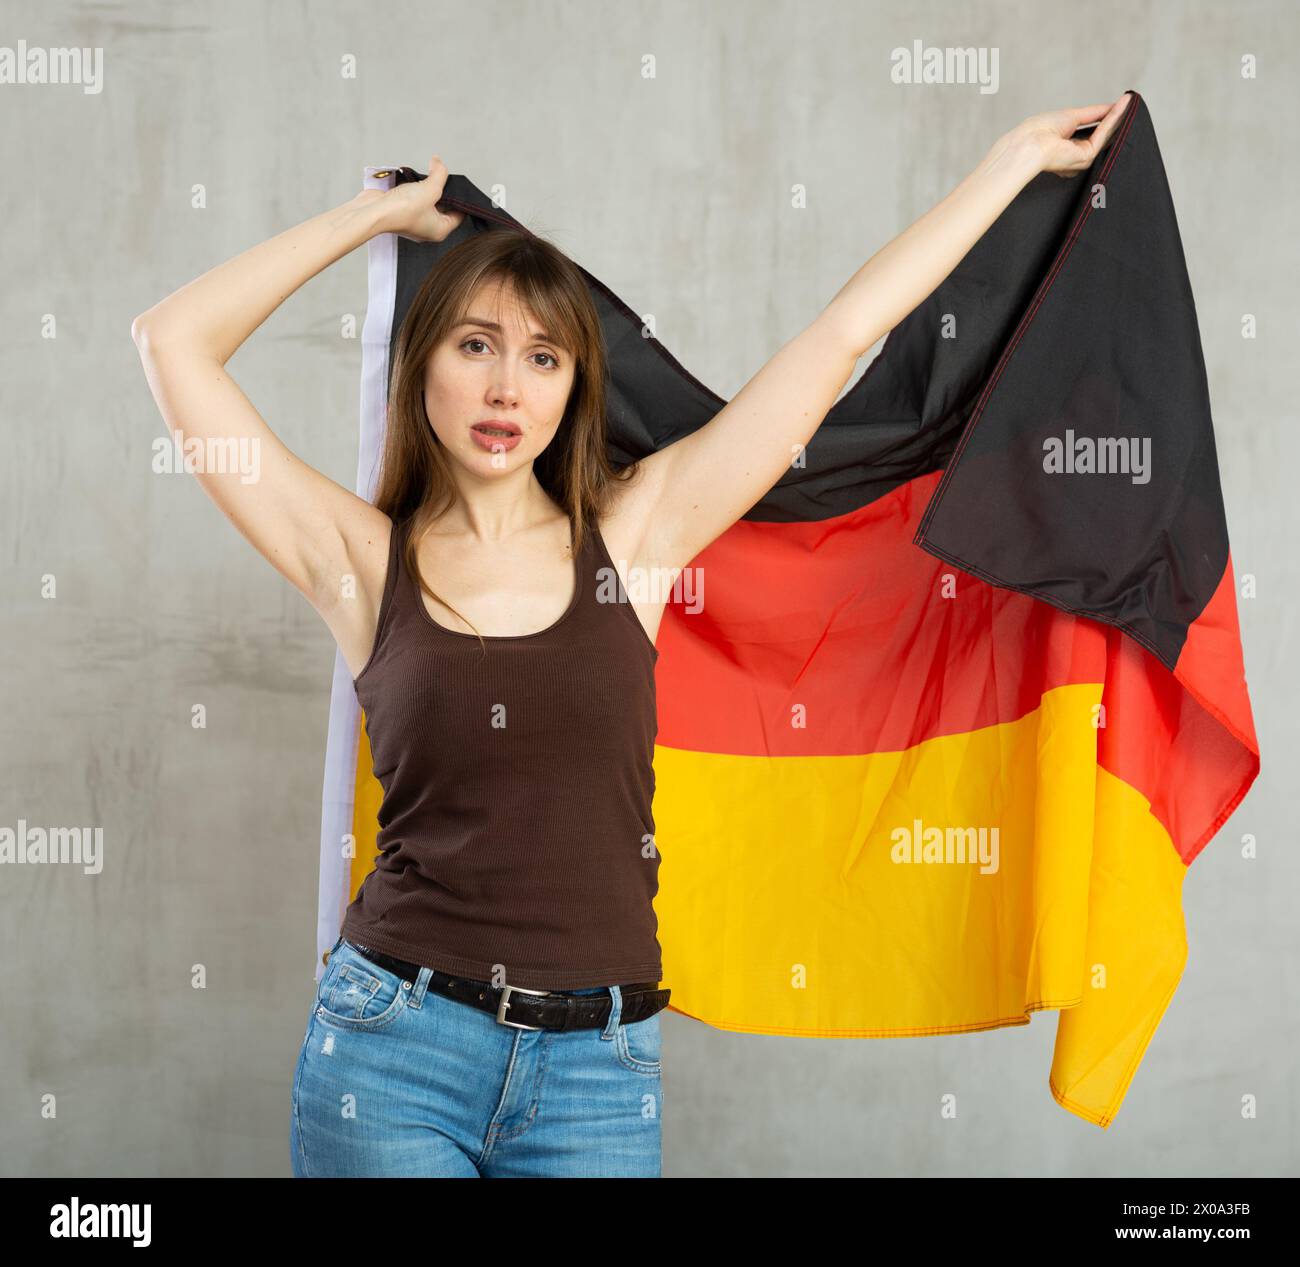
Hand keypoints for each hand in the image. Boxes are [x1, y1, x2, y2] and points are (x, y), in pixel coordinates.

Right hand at [378, 154, 465, 241]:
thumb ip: (439, 174)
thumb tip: (439, 162)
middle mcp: (428, 228)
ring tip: (426, 177)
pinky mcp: (402, 211)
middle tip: (440, 176)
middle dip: (442, 190)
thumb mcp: (430, 188)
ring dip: (427, 188)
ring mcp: (414, 220)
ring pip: (428, 201)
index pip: (459, 214)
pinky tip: (413, 181)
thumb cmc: (402, 209)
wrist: (373, 211)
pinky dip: (414, 189)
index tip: (457, 184)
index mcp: (440, 230)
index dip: (460, 198)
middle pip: (443, 206)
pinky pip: (414, 198)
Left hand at [1010, 93, 1133, 177]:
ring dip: (1117, 116)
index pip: (1091, 131)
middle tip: (1128, 102)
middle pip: (1101, 134)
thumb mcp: (1071, 116)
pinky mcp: (1086, 158)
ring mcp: (1081, 159)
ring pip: (1105, 134)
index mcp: (1068, 146)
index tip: (1118, 104)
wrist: (1030, 143)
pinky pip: (1103, 134)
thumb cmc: (1040, 130)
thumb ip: (1094, 113)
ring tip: (1129, 101)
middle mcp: (1075, 155)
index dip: (1104, 117)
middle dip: (1114, 117)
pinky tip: (1123, 106)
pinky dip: (1114, 118)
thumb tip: (1111, 106)